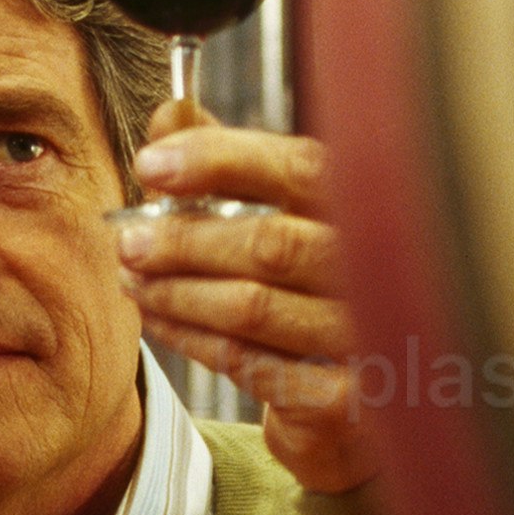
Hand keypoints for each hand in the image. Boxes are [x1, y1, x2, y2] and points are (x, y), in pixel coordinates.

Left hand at [113, 97, 374, 499]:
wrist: (360, 395)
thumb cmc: (314, 288)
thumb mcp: (281, 214)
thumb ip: (232, 166)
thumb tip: (170, 114)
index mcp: (374, 204)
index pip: (299, 168)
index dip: (219, 160)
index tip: (151, 164)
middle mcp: (387, 268)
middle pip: (270, 243)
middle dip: (183, 240)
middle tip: (126, 239)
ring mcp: (373, 338)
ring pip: (253, 309)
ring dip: (177, 292)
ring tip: (131, 280)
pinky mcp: (349, 400)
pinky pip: (252, 366)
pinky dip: (193, 340)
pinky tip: (159, 321)